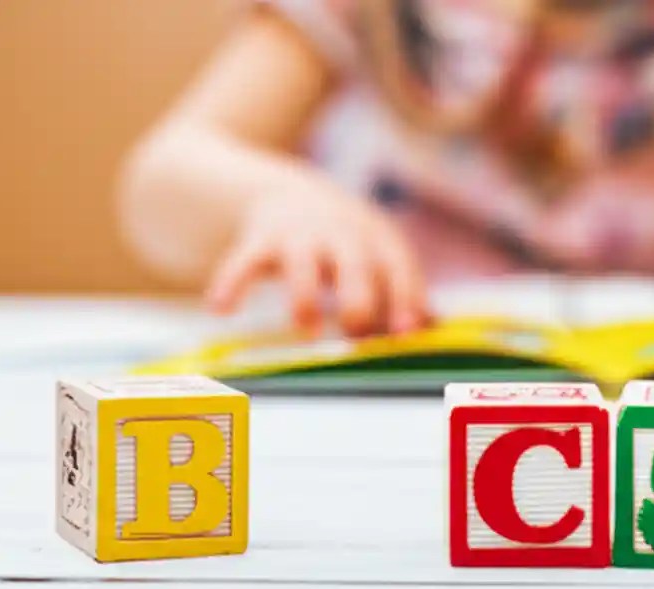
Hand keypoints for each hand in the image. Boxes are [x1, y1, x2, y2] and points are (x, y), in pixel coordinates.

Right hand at [205, 185, 429, 336]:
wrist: (291, 193)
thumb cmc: (347, 243)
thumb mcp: (379, 257)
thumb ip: (402, 293)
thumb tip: (434, 330)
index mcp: (377, 241)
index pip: (399, 267)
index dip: (405, 297)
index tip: (406, 331)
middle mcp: (341, 235)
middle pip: (354, 263)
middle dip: (357, 296)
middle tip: (357, 330)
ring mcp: (299, 236)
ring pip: (302, 264)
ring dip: (303, 297)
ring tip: (305, 330)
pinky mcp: (259, 241)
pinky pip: (243, 261)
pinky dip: (230, 282)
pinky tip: (220, 308)